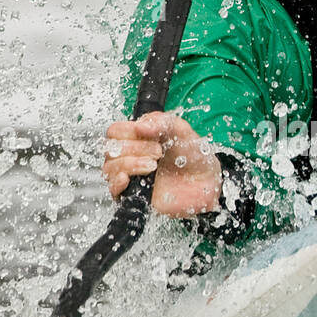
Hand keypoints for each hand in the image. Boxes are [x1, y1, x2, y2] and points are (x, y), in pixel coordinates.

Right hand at [103, 112, 221, 217]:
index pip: (115, 131)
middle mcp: (130, 156)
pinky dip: (117, 183)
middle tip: (158, 152)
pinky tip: (129, 179)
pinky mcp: (134, 195)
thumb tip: (140, 125)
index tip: (148, 134)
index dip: (128, 131)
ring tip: (152, 166)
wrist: (207, 182)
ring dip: (129, 164)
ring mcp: (131, 176)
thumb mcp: (182, 130)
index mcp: (138, 138)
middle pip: (111, 148)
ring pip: (110, 168)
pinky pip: (113, 190)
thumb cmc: (193, 156)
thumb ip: (162, 122)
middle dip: (134, 148)